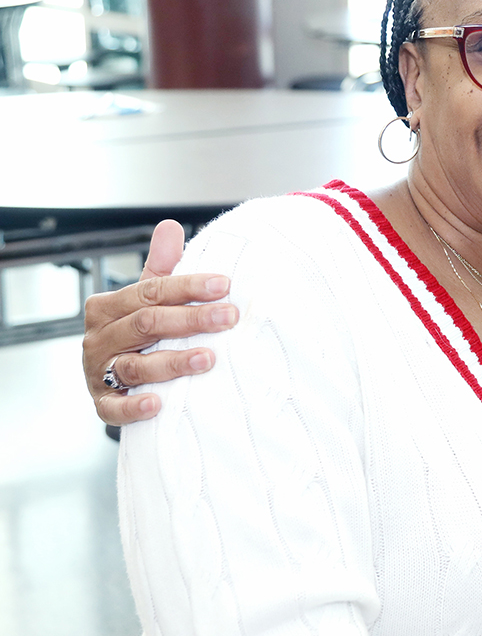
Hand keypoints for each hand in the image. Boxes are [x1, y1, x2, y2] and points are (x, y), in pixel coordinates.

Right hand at [82, 219, 237, 424]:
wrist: (112, 378)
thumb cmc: (137, 333)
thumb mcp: (147, 298)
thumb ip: (160, 268)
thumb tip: (170, 227)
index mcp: (108, 307)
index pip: (150, 292)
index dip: (188, 287)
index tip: (224, 284)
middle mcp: (99, 338)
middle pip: (147, 323)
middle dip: (191, 320)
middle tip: (228, 317)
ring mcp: (98, 373)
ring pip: (135, 365)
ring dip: (173, 361)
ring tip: (207, 358)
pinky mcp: (102, 404)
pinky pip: (114, 407)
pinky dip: (134, 406)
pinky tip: (158, 403)